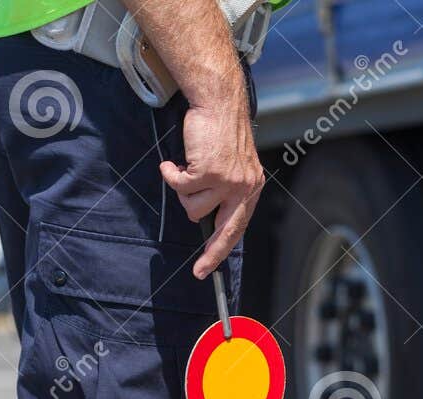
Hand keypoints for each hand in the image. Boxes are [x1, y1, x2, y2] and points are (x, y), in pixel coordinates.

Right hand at [159, 94, 264, 279]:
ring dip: (183, 190)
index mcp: (251, 187)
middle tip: (199, 271)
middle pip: (224, 232)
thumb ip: (224, 190)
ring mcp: (227, 181)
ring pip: (193, 208)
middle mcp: (244, 187)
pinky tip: (172, 163)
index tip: (209, 267)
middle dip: (210, 254)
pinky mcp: (208, 172)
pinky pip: (179, 187)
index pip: (238, 227)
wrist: (217, 102)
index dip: (223, 249)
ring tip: (184, 170)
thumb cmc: (219, 130)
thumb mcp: (232, 164)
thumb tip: (206, 217)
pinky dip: (170, 174)